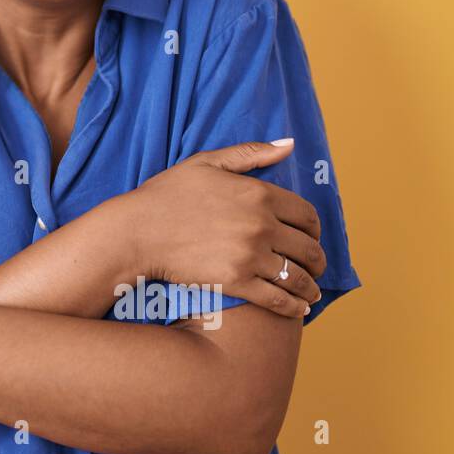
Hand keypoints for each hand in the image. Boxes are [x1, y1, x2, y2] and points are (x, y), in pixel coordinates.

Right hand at [113, 139, 326, 318]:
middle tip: (314, 266)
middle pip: (308, 248)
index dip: (315, 228)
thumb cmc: (166, 194)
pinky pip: (277, 298)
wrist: (137, 231)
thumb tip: (290, 145)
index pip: (307, 215)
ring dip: (310, 286)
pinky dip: (294, 306)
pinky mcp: (236, 282)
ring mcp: (250, 256)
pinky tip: (299, 307)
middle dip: (317, 260)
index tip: (311, 236)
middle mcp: (261, 225)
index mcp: (259, 194)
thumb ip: (250, 153)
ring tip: (311, 291)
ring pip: (297, 276)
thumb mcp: (206, 162)